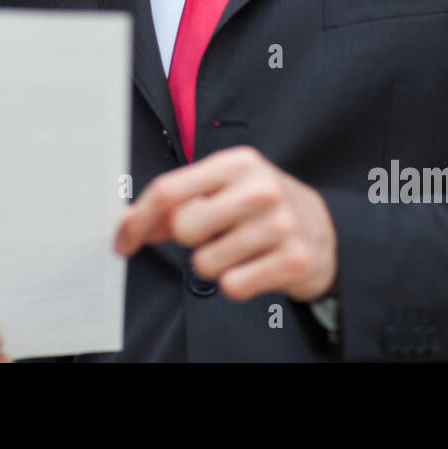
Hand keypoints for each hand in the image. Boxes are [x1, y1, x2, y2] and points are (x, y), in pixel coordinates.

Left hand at [114, 146, 336, 301]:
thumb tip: (127, 222)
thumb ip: (178, 200)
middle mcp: (259, 188)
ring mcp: (279, 225)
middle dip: (188, 239)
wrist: (325, 230)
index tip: (122, 241)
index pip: (168, 190)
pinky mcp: (293, 261)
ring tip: (240, 248)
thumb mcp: (225, 188)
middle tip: (213, 233)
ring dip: (214, 263)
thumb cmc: (261, 206)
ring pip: (204, 263)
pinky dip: (236, 283)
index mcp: (237, 162)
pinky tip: (255, 266)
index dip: (137, 220)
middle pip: (182, 228)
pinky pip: (232, 286)